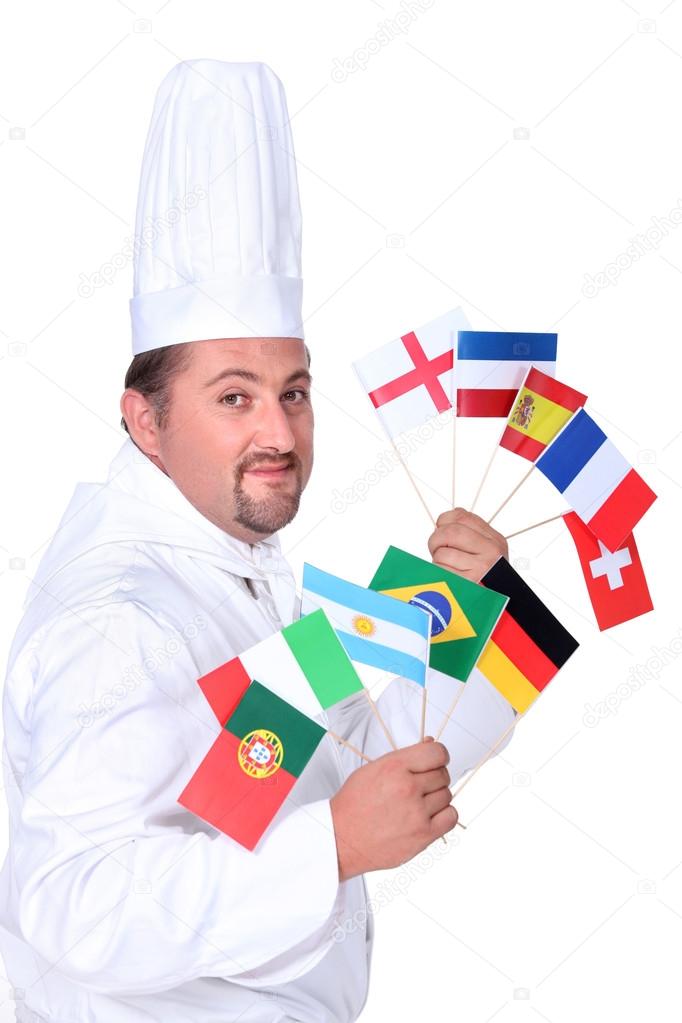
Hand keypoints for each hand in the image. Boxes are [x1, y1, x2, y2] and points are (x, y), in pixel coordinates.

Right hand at [329, 737, 456, 880]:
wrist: (342, 838)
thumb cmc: (354, 804)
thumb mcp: (374, 769)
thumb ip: (405, 756)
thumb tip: (430, 743)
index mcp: (394, 767)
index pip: (437, 752)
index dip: (438, 756)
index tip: (436, 761)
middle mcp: (407, 788)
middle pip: (443, 774)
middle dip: (433, 778)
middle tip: (419, 786)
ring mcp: (417, 813)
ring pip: (447, 795)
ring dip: (436, 798)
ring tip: (418, 803)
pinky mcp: (423, 835)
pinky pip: (451, 817)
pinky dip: (444, 815)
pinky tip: (428, 815)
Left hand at [428, 507, 508, 582]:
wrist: (499, 606)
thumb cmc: (486, 578)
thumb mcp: (486, 552)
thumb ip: (469, 533)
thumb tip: (444, 519)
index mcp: (494, 540)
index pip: (462, 516)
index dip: (444, 520)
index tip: (441, 528)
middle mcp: (491, 552)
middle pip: (450, 532)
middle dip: (436, 539)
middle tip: (437, 548)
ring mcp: (480, 569)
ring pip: (442, 554)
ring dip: (437, 560)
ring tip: (447, 567)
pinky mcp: (468, 585)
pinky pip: (440, 571)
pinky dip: (438, 574)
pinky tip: (448, 578)